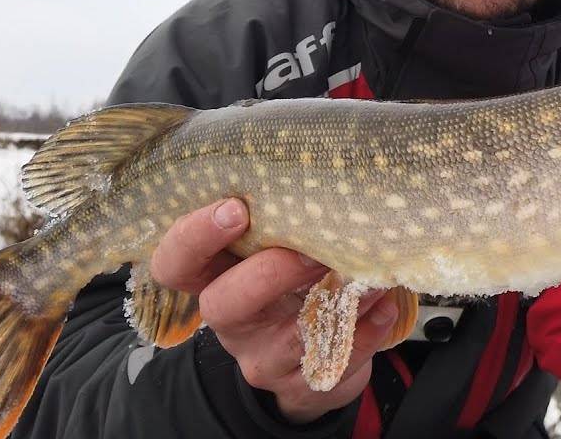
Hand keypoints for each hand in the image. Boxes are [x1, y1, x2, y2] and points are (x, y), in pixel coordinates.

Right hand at [150, 198, 399, 423]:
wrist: (306, 365)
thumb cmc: (292, 286)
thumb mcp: (274, 255)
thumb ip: (286, 224)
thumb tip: (330, 175)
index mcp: (215, 280)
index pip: (175, 264)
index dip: (194, 237)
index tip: (236, 208)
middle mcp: (232, 322)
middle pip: (221, 305)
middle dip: (269, 273)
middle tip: (314, 252)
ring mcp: (264, 359)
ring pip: (291, 338)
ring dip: (335, 302)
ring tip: (370, 277)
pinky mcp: (304, 385)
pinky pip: (335, 361)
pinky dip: (367, 332)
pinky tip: (385, 305)